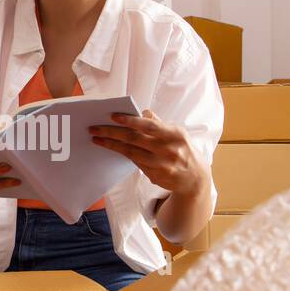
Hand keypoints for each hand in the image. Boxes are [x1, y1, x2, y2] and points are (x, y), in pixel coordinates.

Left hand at [87, 109, 206, 196]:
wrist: (194, 179)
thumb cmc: (182, 150)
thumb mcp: (177, 134)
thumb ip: (159, 123)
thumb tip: (142, 112)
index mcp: (175, 134)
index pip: (149, 125)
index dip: (130, 120)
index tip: (113, 116)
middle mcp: (168, 150)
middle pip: (135, 139)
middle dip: (112, 133)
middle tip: (95, 129)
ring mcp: (162, 165)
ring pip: (131, 152)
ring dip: (111, 145)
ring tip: (97, 139)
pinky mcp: (155, 176)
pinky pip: (134, 162)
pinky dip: (122, 154)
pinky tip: (111, 148)